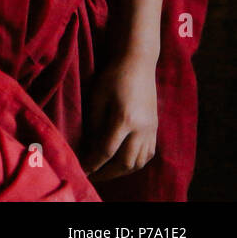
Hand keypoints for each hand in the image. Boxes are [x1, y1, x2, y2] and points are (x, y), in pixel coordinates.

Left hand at [80, 53, 158, 181]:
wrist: (138, 62)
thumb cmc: (113, 76)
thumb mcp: (97, 96)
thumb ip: (94, 123)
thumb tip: (88, 145)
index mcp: (124, 119)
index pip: (107, 151)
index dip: (93, 163)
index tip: (82, 170)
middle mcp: (141, 128)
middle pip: (125, 162)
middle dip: (107, 173)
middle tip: (91, 175)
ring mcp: (151, 129)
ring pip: (139, 162)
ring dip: (122, 171)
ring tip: (105, 172)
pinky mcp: (155, 128)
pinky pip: (148, 154)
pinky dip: (135, 163)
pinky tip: (123, 163)